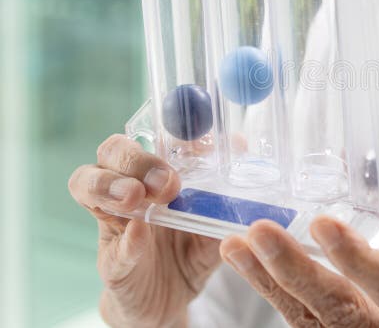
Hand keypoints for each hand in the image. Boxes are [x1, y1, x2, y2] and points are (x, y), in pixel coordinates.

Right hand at [68, 134, 221, 326]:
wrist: (171, 300)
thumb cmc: (189, 248)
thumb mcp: (213, 217)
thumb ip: (225, 189)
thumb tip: (240, 147)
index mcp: (150, 174)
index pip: (146, 135)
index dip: (162, 130)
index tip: (193, 142)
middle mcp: (125, 190)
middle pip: (111, 152)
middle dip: (137, 159)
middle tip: (166, 181)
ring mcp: (113, 224)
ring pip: (85, 183)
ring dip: (109, 185)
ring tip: (134, 197)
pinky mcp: (112, 263)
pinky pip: (110, 247)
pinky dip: (125, 241)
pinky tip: (138, 235)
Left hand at [219, 167, 378, 326]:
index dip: (358, 261)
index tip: (324, 226)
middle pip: (340, 313)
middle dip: (295, 273)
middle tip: (259, 233)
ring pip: (311, 323)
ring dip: (271, 284)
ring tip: (238, 247)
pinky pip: (305, 326)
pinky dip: (277, 296)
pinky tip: (252, 267)